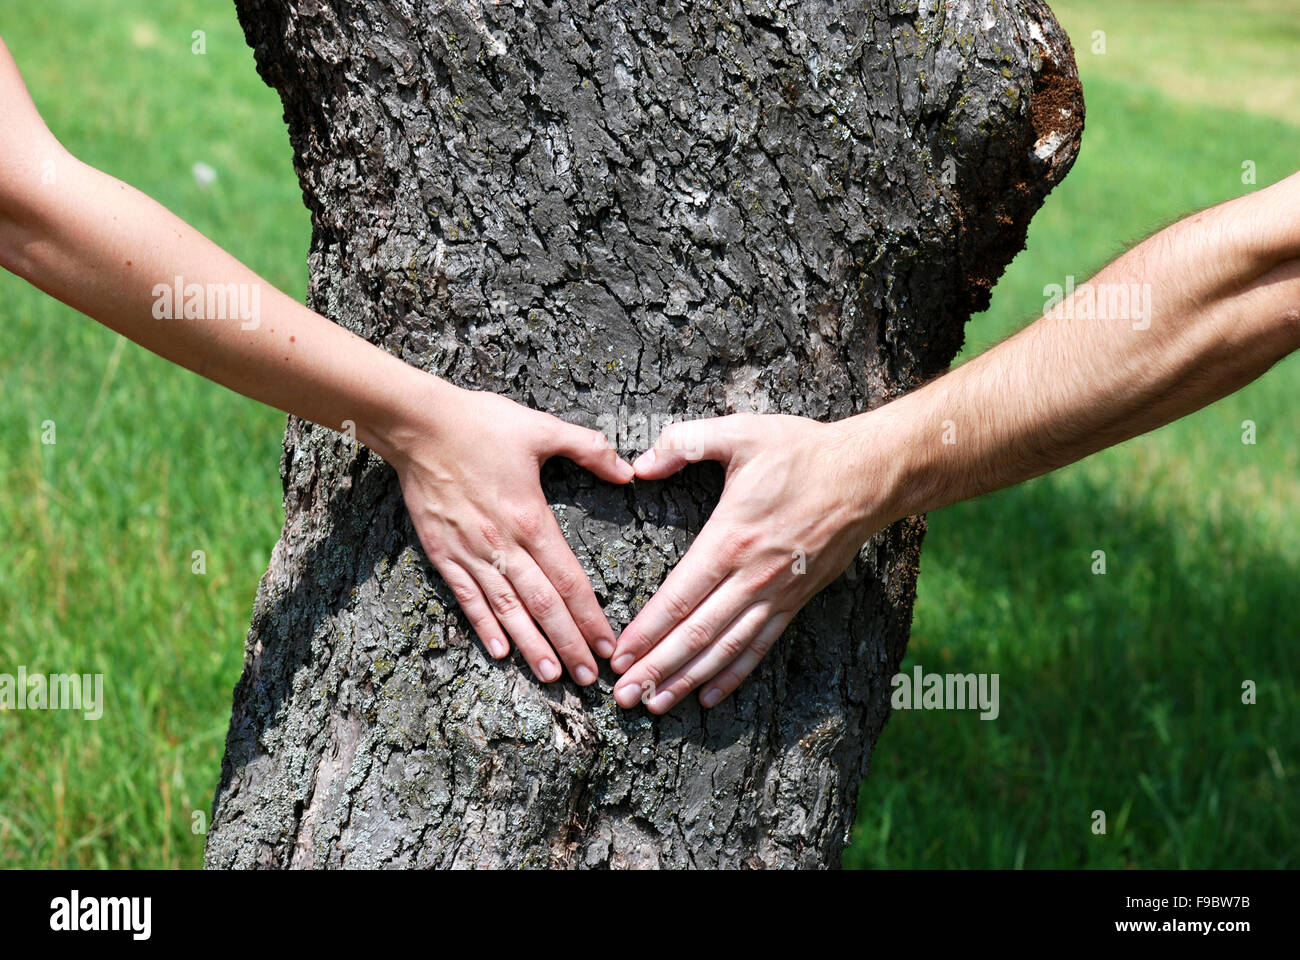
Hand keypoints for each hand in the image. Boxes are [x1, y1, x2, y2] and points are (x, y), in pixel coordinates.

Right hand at [386, 381, 633, 684]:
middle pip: (543, 605)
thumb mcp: (543, 427)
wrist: (418, 424)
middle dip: (568, 644)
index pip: (570, 581)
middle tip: (589, 678)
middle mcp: (502, 545)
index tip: (608, 645)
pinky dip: (484, 625)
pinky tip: (501, 651)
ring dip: (531, 646)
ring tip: (552, 676)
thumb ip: (590, 448)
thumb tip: (628, 472)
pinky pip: (467, 598)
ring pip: (507, 610)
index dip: (591, 617)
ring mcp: (470, 552)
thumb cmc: (482, 423)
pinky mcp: (443, 553)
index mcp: (531, 519)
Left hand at [609, 413, 889, 711]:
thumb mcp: (739, 432)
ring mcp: (777, 593)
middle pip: (697, 634)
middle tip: (625, 697)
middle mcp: (753, 576)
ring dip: (688, 680)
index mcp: (731, 538)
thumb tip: (640, 465)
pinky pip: (760, 646)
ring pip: (726, 649)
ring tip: (655, 704)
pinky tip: (709, 696)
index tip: (619, 656)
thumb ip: (684, 442)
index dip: (647, 631)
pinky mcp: (796, 600)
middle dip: (657, 668)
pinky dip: (734, 674)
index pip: (680, 597)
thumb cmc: (801, 451)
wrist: (867, 474)